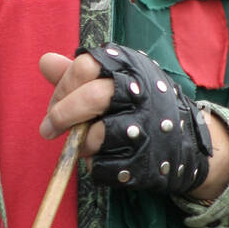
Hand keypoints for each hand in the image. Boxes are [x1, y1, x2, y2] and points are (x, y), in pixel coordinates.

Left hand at [39, 45, 228, 199]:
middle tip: (47, 129)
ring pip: (98, 134)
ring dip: (80, 144)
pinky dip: (94, 165)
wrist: (183, 138)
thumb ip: (77, 74)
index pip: (85, 67)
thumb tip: (45, 62)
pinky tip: (100, 159)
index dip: (63, 86)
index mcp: (129, 68)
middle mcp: (141, 94)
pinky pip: (104, 166)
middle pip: (92, 98)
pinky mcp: (143, 160)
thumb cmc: (137, 103)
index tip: (53, 103)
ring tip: (80, 145)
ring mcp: (145, 128)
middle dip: (62, 115)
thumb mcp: (113, 79)